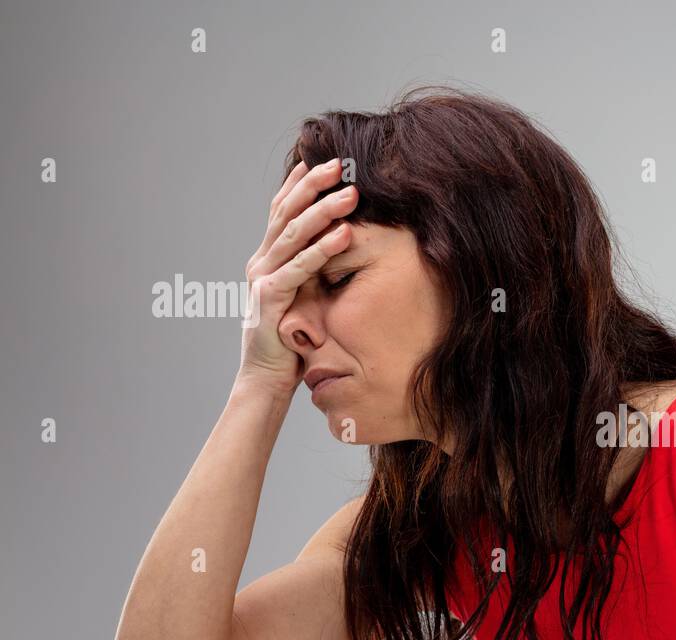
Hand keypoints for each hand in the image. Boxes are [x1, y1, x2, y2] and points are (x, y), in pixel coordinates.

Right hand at [236, 157, 358, 394]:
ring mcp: (263, 279)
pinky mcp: (271, 300)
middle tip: (341, 164)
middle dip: (314, 186)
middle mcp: (261, 262)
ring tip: (350, 194)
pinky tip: (343, 235)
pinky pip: (299, 269)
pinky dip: (322, 250)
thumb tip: (336, 243)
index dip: (298, 184)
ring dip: (324, 212)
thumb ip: (310, 270)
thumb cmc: (290, 340)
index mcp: (267, 258)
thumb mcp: (302, 296)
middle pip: (287, 214)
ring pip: (294, 235)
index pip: (281, 212)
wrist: (266, 379)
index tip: (319, 160)